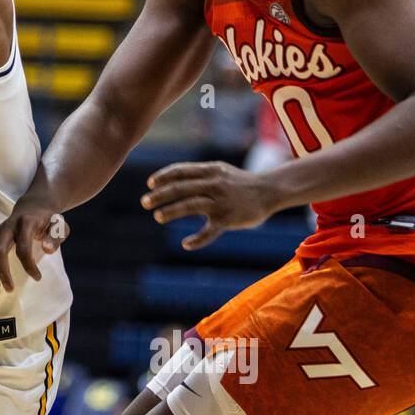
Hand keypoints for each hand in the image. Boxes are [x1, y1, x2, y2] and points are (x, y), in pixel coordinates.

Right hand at [0, 194, 69, 296]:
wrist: (33, 207)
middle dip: (2, 271)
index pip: (23, 247)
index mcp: (25, 223)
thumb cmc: (48, 220)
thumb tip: (48, 250)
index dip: (29, 264)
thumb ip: (55, 237)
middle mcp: (8, 227)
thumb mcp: (59, 225)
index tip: (38, 278)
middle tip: (10, 290)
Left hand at [141, 161, 280, 250]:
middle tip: (145, 202)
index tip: (150, 184)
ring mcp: (220, 202)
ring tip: (157, 217)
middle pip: (180, 188)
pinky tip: (186, 244)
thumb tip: (171, 179)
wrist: (269, 191)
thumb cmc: (239, 182)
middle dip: (160, 195)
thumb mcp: (219, 171)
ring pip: (190, 206)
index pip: (181, 171)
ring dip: (171, 212)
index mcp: (210, 171)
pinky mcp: (227, 220)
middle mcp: (214, 185)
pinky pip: (209, 232)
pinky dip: (197, 239)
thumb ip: (198, 174)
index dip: (163, 177)